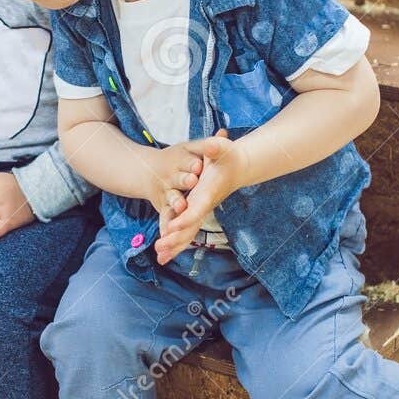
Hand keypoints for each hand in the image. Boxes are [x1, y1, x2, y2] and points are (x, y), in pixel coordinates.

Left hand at [155, 131, 240, 264]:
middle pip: (190, 226)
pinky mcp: (197, 212)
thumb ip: (216, 145)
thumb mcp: (222, 147)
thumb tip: (215, 140)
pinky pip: (187, 231)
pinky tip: (164, 255)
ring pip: (188, 233)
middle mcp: (204, 205)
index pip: (196, 209)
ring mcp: (201, 210)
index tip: (171, 228)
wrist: (238, 167)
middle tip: (159, 248)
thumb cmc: (228, 156)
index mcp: (208, 193)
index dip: (184, 219)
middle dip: (175, 238)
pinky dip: (176, 243)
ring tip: (159, 258)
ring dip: (174, 245)